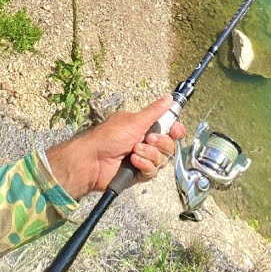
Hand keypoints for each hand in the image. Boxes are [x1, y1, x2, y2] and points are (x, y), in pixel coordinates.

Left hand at [46, 95, 187, 199]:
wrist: (94, 160)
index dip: (176, 130)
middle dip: (161, 142)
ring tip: (134, 151)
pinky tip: (133, 161)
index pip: (169, 129)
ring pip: (162, 159)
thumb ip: (154, 111)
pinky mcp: (140, 173)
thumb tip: (168, 97)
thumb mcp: (134, 121)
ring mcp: (143, 158)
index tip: (176, 130)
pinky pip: (152, 171)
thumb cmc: (109, 136)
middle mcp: (146, 143)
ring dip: (150, 154)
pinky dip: (144, 165)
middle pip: (169, 145)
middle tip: (148, 139)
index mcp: (145, 127)